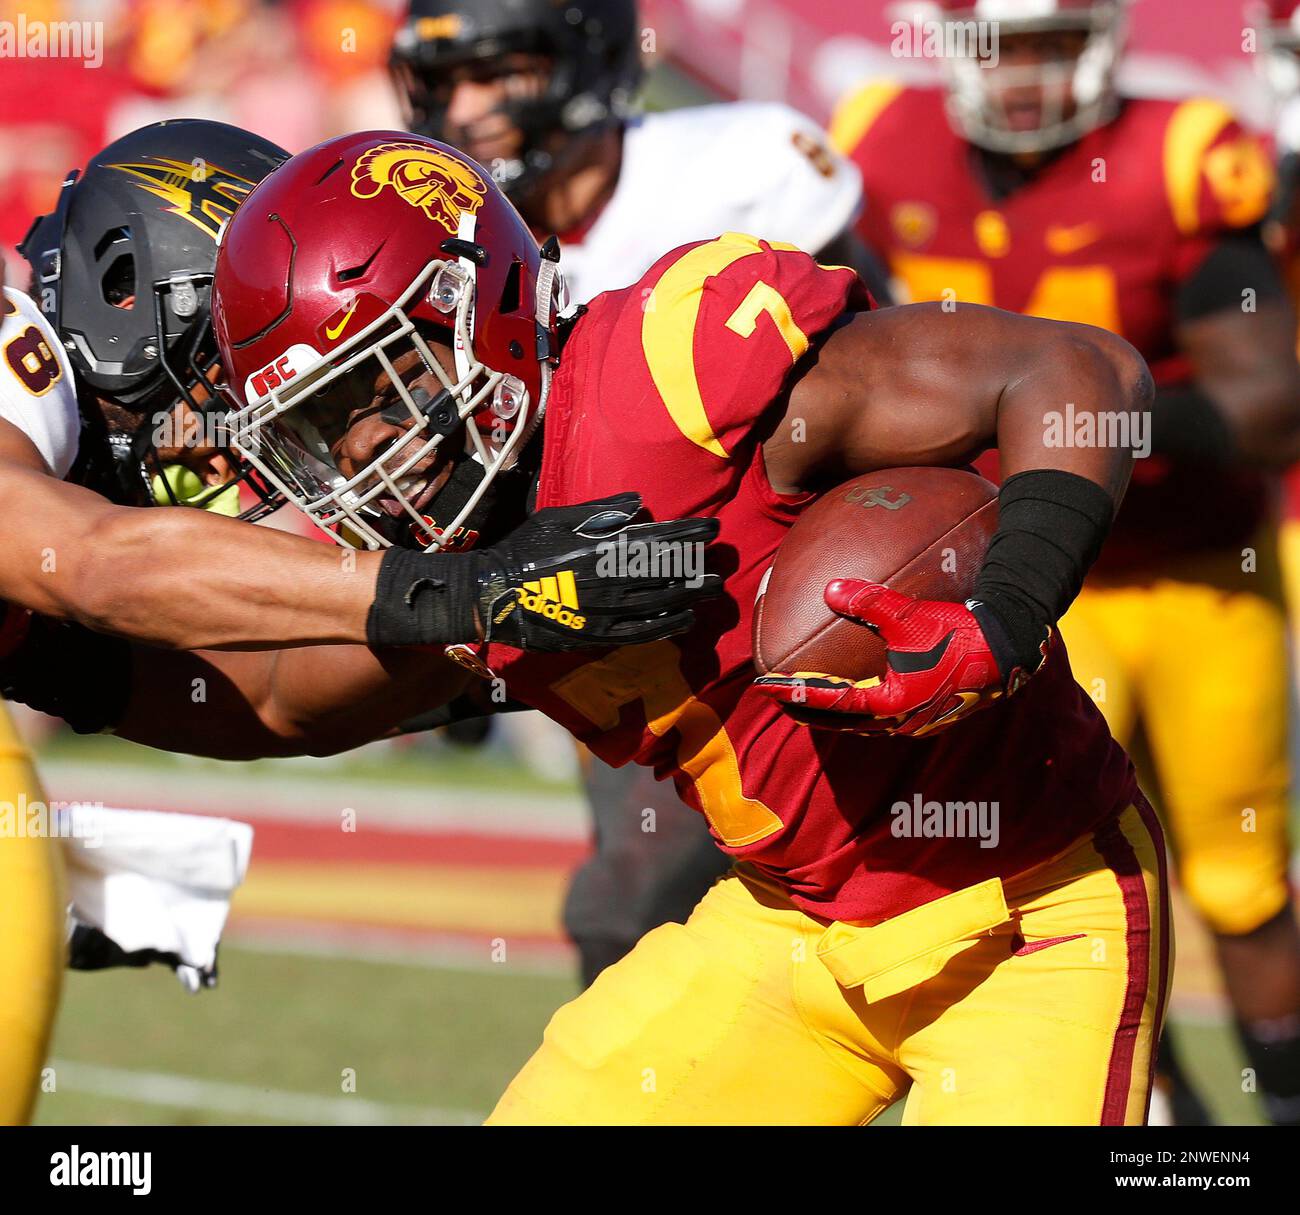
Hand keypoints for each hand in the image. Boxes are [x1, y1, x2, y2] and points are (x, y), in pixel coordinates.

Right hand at [477, 492, 721, 650]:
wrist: (495, 595)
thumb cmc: (524, 549)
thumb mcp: (557, 518)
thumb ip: (599, 510)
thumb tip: (637, 502)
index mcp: (602, 547)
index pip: (659, 537)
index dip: (690, 533)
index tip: (713, 528)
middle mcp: (611, 579)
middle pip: (666, 571)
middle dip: (696, 565)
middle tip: (720, 563)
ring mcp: (606, 610)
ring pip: (660, 602)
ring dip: (690, 594)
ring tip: (712, 589)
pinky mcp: (598, 634)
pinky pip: (641, 632)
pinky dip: (666, 625)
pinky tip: (685, 619)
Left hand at [754, 579, 1041, 736]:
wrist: (1010, 647)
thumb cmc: (961, 634)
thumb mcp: (912, 616)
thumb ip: (869, 603)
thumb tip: (829, 589)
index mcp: (891, 704)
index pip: (830, 702)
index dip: (796, 693)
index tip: (766, 689)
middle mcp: (901, 721)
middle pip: (842, 722)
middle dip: (809, 711)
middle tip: (780, 699)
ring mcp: (918, 721)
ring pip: (864, 722)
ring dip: (836, 712)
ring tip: (813, 699)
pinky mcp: (932, 714)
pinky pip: (885, 713)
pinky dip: (862, 705)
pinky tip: (862, 688)